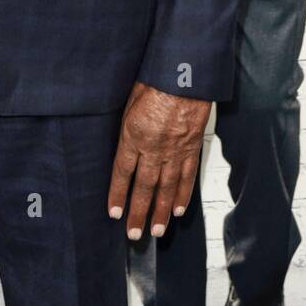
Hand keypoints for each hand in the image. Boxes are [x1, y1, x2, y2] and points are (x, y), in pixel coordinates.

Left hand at [108, 82, 211, 238]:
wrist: (186, 72)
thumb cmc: (156, 79)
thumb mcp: (130, 98)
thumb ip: (126, 124)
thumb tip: (122, 140)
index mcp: (134, 134)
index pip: (122, 172)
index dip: (117, 194)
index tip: (114, 213)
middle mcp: (154, 147)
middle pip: (144, 187)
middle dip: (138, 213)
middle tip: (134, 234)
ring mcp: (175, 149)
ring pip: (166, 187)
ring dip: (160, 211)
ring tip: (156, 230)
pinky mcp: (192, 146)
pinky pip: (187, 175)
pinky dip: (182, 194)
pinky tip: (177, 209)